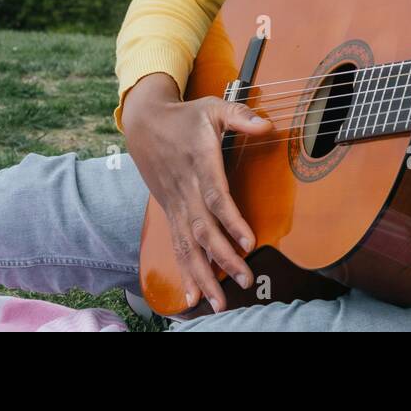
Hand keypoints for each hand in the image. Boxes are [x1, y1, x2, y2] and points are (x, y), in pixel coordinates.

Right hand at [121, 73, 273, 312]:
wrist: (144, 123)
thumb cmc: (185, 116)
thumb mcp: (214, 107)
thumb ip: (240, 116)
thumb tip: (266, 124)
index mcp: (199, 163)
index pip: (215, 196)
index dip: (231, 221)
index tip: (248, 243)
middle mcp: (185, 189)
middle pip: (203, 229)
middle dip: (222, 258)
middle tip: (244, 280)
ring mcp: (175, 203)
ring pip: (188, 244)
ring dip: (204, 274)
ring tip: (219, 303)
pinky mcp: (170, 211)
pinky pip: (177, 245)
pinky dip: (185, 272)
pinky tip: (193, 296)